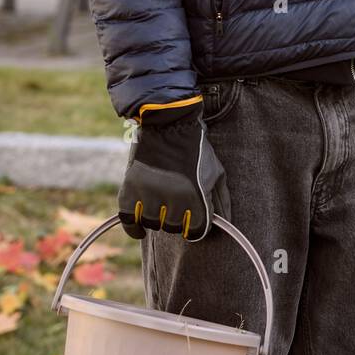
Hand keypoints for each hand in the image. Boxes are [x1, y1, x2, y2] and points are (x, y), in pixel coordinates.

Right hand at [118, 104, 230, 241]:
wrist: (168, 123)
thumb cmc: (197, 149)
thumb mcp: (216, 172)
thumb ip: (221, 200)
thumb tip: (225, 223)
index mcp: (195, 195)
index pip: (195, 231)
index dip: (194, 228)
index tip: (192, 222)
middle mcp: (171, 198)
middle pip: (172, 228)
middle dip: (175, 220)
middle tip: (175, 205)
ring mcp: (149, 194)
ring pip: (151, 223)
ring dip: (157, 218)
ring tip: (161, 204)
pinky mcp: (130, 189)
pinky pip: (129, 220)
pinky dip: (134, 228)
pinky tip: (141, 229)